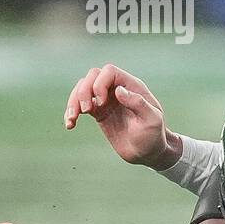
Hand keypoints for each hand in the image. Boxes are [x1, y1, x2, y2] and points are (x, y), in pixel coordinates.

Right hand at [63, 63, 180, 169]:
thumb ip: (138, 103)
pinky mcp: (98, 112)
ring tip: (72, 119)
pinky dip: (71, 111)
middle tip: (87, 111)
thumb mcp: (152, 120)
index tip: (101, 103)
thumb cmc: (153, 136)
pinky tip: (70, 124)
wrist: (147, 152)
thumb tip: (118, 90)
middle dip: (84, 91)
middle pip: (92, 76)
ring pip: (82, 88)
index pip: (109, 71)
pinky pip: (79, 104)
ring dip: (73, 101)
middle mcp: (118, 89)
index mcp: (132, 87)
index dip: (100, 82)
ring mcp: (107, 99)